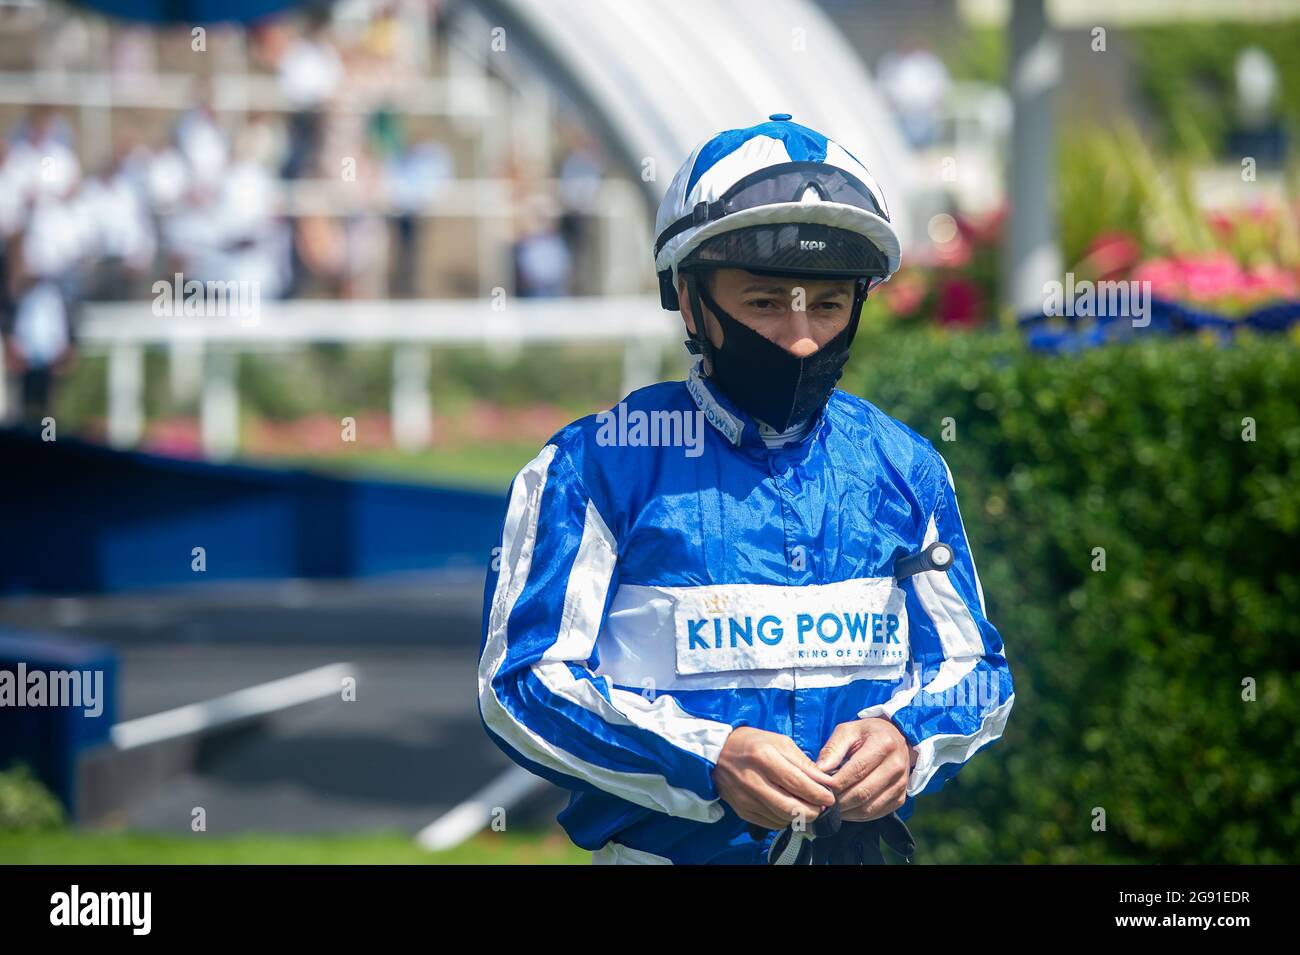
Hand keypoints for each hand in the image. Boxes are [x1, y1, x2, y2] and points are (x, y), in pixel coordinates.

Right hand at [713, 726, 835, 830]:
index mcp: (764, 758)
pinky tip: (789, 809)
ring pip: (781, 818)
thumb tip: (826, 782)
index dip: (817, 794)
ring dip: (800, 817)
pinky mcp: (742, 811)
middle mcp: (753, 780)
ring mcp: (745, 799)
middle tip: (821, 807)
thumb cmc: (753, 743)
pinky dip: (785, 820)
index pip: (797, 783)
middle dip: (812, 811)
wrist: (717, 754)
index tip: (830, 797)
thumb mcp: (780, 742)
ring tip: (807, 807)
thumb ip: (804, 763)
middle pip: (790, 807)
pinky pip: (770, 823)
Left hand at [815, 718, 913, 821]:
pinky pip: (875, 813)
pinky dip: (857, 816)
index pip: (857, 770)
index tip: (820, 788)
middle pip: (862, 792)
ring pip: (868, 807)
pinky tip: (845, 810)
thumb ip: (832, 749)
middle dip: (839, 800)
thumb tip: (819, 772)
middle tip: (822, 801)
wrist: (895, 738)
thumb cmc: (866, 734)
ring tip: (831, 808)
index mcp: (884, 744)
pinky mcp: (900, 798)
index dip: (836, 783)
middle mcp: (896, 766)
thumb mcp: (847, 731)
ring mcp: (900, 784)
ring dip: (846, 811)